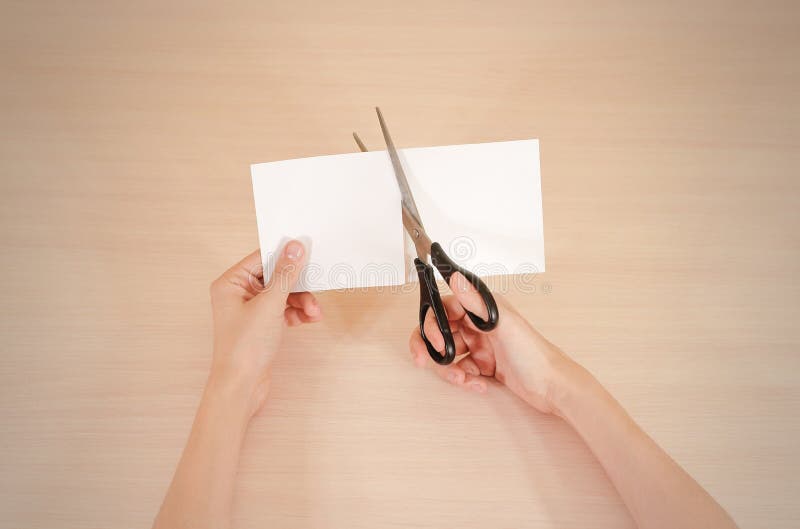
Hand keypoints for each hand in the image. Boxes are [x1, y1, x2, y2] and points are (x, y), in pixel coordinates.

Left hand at [209, 240, 320, 415]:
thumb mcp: (269, 305)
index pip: (262, 258)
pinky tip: (308, 319)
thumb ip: (285, 274)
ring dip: (301, 301)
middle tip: (316, 286)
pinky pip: (284, 310)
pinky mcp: (261, 325)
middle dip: (298, 284)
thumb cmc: (244, 348)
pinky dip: (297, 313)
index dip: (285, 255)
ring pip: (283, 294)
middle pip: (275, 276)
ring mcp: (250, 310)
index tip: (308, 251)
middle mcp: (238, 294)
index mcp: (231, 283)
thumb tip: (295, 247)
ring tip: (314, 313)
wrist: (241, 387)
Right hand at [409, 272, 576, 413]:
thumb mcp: (504, 324)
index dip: (433, 324)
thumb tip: (456, 277)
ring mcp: (481, 346)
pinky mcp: (484, 365)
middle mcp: (479, 324)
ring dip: (449, 369)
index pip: (445, 309)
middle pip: (441, 331)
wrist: (553, 387)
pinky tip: (479, 384)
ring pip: (448, 354)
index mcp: (483, 309)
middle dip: (431, 348)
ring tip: (463, 379)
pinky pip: (461, 370)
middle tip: (424, 361)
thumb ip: (476, 302)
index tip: (435, 341)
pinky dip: (464, 379)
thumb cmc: (535, 354)